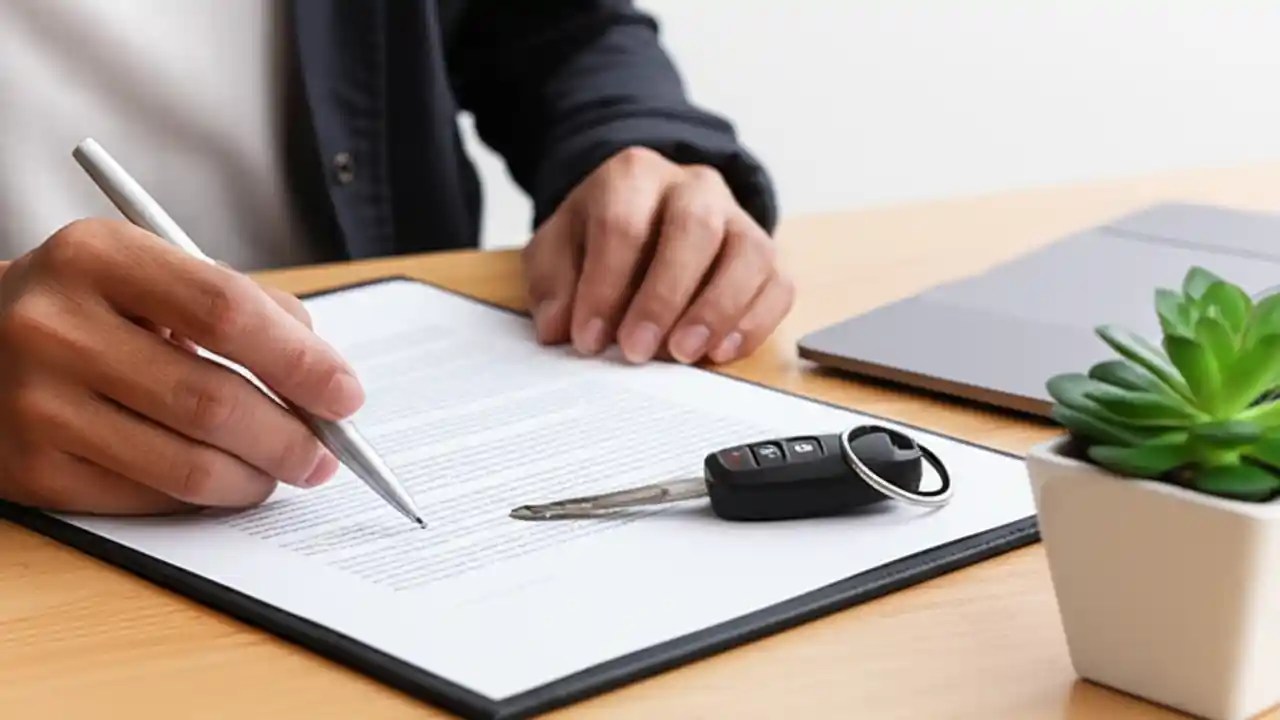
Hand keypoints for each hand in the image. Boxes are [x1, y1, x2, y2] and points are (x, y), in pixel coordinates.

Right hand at [0, 219, 363, 513]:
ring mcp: (35, 404)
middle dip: (291, 437)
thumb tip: (325, 380)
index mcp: (97, 257)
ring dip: (258, 477)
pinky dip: (207, 497)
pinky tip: (226, 481)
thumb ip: (244, 308)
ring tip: (285, 469)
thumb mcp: (154, 272)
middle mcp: (54, 327)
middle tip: (327, 453)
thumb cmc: (95, 308)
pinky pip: (148, 498)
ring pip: (187, 465)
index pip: (226, 311)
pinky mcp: (30, 470)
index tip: (346, 394)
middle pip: (212, 400)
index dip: (301, 362)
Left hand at [521, 147, 793, 364]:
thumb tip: (558, 328)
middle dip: (664, 296)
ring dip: (718, 310)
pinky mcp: (767, 254)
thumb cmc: (600, 237)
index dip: (605, 285)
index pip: (623, 224)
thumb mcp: (559, 249)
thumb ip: (554, 283)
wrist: (646, 216)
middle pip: (694, 229)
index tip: (588, 338)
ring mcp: (738, 219)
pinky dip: (756, 321)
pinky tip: (722, 351)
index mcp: (634, 175)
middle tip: (636, 350)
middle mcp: (694, 187)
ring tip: (684, 355)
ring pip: (749, 253)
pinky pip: (778, 283)